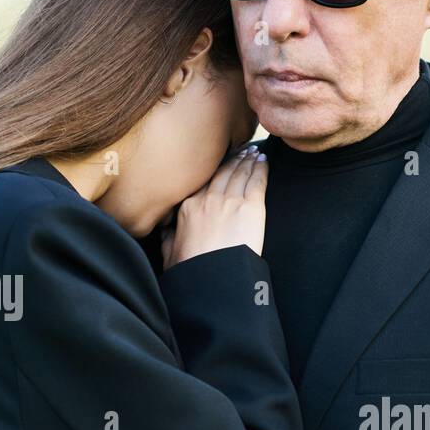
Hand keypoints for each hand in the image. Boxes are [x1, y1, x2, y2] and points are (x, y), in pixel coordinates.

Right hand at [163, 146, 267, 268]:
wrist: (213, 279)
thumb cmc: (193, 272)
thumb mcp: (170, 254)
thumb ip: (168, 238)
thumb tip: (165, 232)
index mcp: (188, 207)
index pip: (204, 182)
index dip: (215, 170)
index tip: (221, 163)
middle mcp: (208, 199)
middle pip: (222, 172)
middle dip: (234, 159)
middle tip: (243, 150)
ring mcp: (230, 202)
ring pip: (240, 173)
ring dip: (248, 160)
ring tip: (255, 152)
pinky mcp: (251, 208)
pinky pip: (257, 182)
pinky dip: (261, 169)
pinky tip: (264, 161)